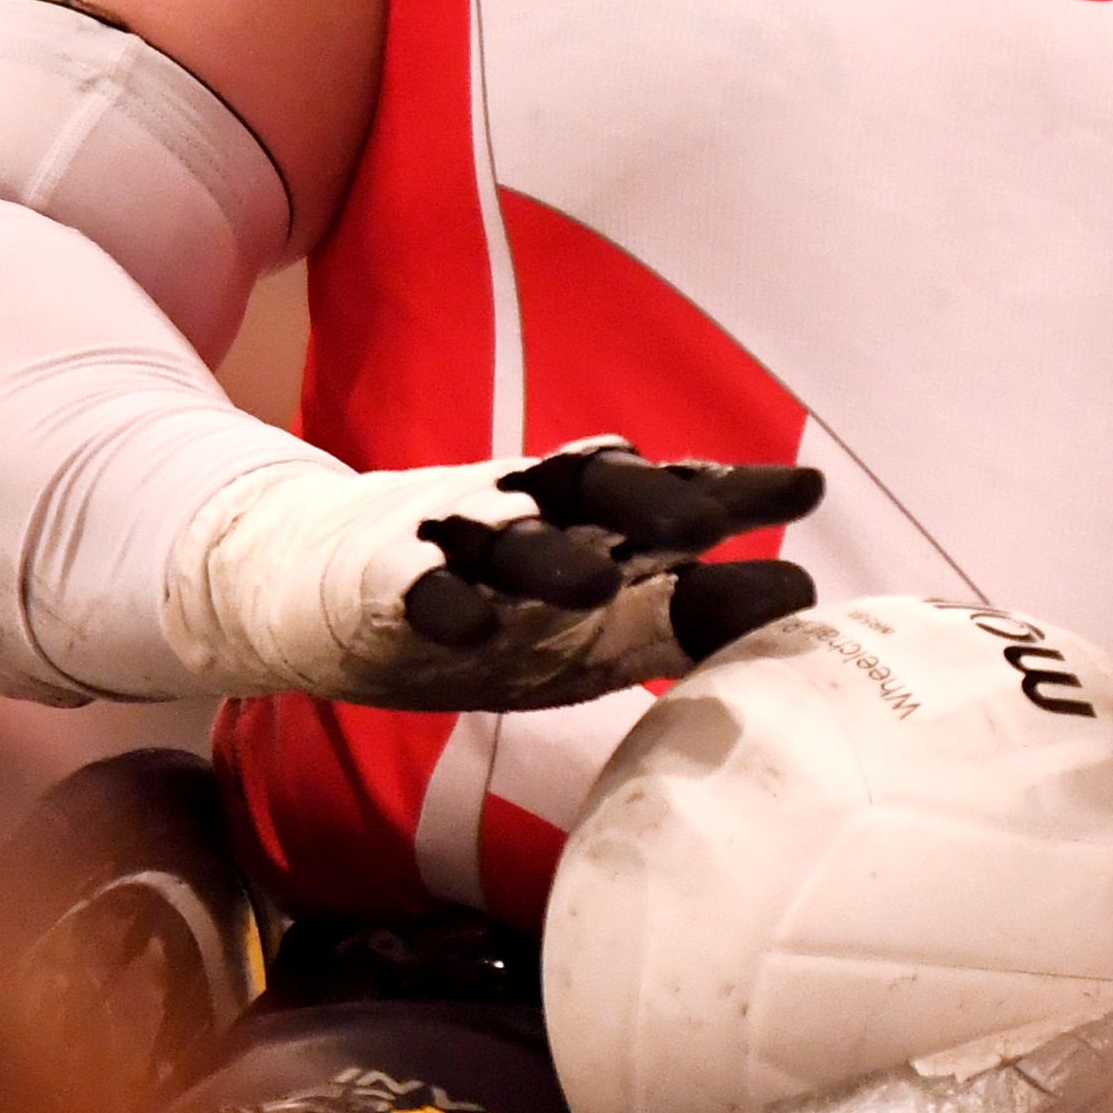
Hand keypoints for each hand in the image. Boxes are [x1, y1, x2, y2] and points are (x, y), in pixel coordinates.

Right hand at [170, 439, 820, 707]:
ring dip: (546, 556)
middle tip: (709, 517)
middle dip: (652, 503)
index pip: (668, 496)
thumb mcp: (582, 620)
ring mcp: (452, 544)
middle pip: (596, 495)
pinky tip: (464, 618)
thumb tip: (797, 598)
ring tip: (593, 583)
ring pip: (505, 538)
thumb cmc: (479, 604)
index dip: (731, 492)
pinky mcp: (382, 583)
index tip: (804, 492)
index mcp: (583, 525)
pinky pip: (414, 589)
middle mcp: (528, 519)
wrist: (309, 579)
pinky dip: (438, 599)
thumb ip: (677, 611)